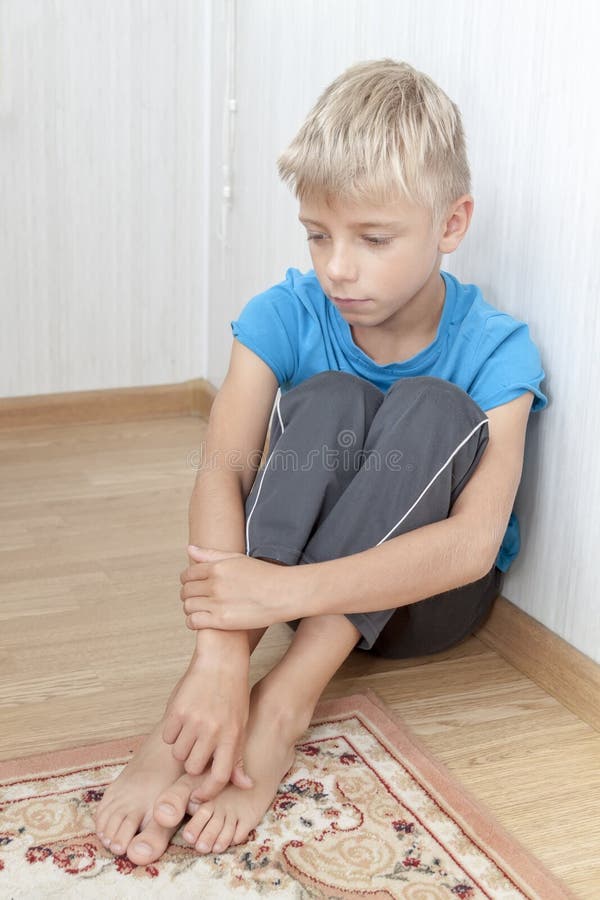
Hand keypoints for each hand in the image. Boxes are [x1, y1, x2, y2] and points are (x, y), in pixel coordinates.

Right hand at [161, 636, 253, 798]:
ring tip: (192, 732)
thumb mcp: (242, 725)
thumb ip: (238, 756)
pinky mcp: (178, 710)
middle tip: (199, 748)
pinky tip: (183, 720)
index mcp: (232, 736)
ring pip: (178, 754)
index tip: (200, 795)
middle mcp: (213, 730)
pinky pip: (167, 736)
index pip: (219, 777)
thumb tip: (245, 785)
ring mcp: (194, 720)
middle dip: (193, 762)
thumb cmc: (233, 695)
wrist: (221, 662)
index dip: (208, 791)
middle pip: (192, 768)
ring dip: (182, 748)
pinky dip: (172, 733)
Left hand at [180, 545, 293, 629]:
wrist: (285, 594)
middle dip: (188, 594)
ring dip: (190, 608)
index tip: (192, 585)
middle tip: (197, 598)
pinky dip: (193, 622)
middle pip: (186, 591)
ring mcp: (217, 603)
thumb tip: (189, 549)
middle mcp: (214, 584)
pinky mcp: (222, 620)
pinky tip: (202, 621)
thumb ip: (211, 554)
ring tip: (200, 609)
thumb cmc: (265, 575)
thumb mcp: (238, 559)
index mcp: (217, 567)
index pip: (188, 574)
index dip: (187, 581)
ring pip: (188, 606)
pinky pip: (194, 622)